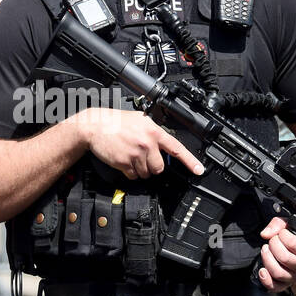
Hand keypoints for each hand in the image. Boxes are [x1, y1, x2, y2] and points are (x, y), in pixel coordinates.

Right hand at [73, 108, 203, 179]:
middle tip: (143, 157)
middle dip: (152, 166)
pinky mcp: (125, 163)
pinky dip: (129, 173)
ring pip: (146, 174)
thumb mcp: (140, 120)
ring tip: (131, 156)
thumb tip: (163, 142)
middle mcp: (147, 143)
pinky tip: (124, 161)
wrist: (95, 125)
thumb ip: (153, 131)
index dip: (190, 161)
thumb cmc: (116, 122)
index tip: (199, 170)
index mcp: (154, 132)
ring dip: (140, 170)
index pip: (177, 148)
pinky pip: (133, 176)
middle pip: (159, 168)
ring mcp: (136, 154)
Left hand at [256, 216, 295, 291]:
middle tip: (273, 240)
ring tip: (265, 250)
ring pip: (278, 272)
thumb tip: (266, 233)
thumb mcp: (289, 225)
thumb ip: (279, 224)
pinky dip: (266, 279)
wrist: (288, 249)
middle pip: (285, 258)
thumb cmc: (292, 238)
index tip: (282, 233)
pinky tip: (263, 270)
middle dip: (274, 245)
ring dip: (267, 258)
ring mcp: (294, 278)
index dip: (284, 236)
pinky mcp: (284, 284)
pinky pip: (275, 287)